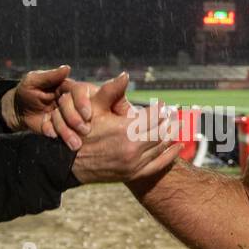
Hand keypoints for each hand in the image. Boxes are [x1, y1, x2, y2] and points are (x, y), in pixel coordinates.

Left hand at [1, 65, 95, 148]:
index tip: (86, 114)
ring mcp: (66, 117)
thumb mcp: (33, 80)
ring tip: (72, 142)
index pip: (81, 92)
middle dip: (77, 120)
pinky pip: (61, 134)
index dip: (84, 102)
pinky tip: (49, 133)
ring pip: (73, 125)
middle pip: (80, 111)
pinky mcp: (59, 129)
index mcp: (67, 88)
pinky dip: (56, 134)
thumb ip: (50, 76)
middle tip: (81, 129)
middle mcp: (70, 102)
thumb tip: (67, 68)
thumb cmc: (26, 91)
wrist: (16, 110)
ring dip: (70, 131)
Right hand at [67, 72, 182, 183]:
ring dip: (171, 136)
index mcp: (125, 130)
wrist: (70, 162)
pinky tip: (178, 147)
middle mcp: (132, 149)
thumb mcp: (93, 107)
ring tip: (178, 126)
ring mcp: (134, 164)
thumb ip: (111, 90)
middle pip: (161, 132)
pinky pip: (158, 164)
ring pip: (161, 147)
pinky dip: (170, 155)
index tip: (164, 104)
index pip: (153, 117)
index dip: (160, 109)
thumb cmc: (81, 130)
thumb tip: (125, 74)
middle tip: (175, 114)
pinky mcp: (133, 174)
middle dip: (169, 122)